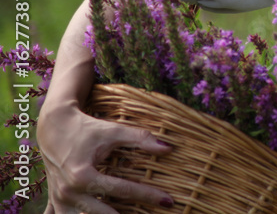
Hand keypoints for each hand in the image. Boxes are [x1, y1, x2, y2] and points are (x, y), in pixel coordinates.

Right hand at [39, 103, 173, 213]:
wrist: (53, 127)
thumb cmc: (86, 128)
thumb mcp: (113, 131)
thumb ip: (140, 139)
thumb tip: (167, 148)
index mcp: (83, 176)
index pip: (122, 190)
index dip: (147, 195)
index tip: (168, 200)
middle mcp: (69, 192)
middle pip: (103, 213)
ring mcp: (60, 199)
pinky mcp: (55, 201)